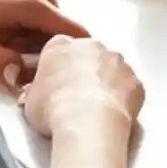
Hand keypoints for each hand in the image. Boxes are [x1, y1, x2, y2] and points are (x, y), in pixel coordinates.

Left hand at [0, 0, 88, 90]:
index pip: (79, 34)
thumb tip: (23, 84)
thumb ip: (0, 64)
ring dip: (39, 53)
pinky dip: (31, 42)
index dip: (81, 59)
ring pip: (52, 33)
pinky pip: (40, 26)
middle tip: (34, 83)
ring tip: (18, 68)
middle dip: (53, 61)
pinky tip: (11, 50)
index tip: (73, 81)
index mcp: (38, 5)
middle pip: (65, 37)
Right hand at [20, 36, 144, 137]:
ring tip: (98, 108)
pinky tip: (114, 114)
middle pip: (89, 54)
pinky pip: (129, 87)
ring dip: (108, 82)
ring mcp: (118, 61)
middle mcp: (92, 45)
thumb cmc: (53, 108)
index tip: (57, 85)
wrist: (87, 122)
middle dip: (86, 70)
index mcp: (60, 45)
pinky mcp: (136, 81)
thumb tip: (36, 95)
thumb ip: (36, 91)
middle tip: (78, 96)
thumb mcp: (30, 101)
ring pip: (113, 68)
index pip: (58, 49)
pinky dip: (124, 98)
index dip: (59, 67)